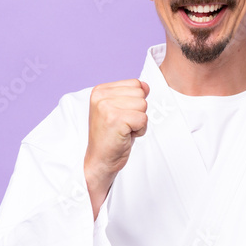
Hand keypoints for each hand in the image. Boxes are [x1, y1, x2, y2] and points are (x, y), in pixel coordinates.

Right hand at [83, 79, 148, 217]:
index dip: (135, 103)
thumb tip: (146, 85)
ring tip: (123, 130)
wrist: (100, 161)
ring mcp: (107, 106)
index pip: (135, 84)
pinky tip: (125, 136)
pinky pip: (143, 119)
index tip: (121, 116)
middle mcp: (101, 96)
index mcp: (100, 90)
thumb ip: (131, 95)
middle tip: (123, 125)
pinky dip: (139, 131)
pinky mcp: (115, 119)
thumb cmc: (111, 137)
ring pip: (143, 106)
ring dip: (139, 122)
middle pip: (141, 94)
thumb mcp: (119, 110)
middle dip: (138, 112)